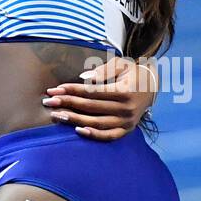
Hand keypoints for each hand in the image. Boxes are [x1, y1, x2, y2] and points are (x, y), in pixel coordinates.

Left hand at [41, 54, 157, 140]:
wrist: (152, 86)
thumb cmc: (132, 72)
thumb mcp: (121, 64)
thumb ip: (103, 70)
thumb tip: (84, 78)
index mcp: (124, 91)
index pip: (92, 92)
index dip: (72, 90)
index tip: (55, 89)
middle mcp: (126, 108)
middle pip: (91, 108)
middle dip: (67, 104)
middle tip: (48, 102)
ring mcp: (127, 121)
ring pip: (97, 123)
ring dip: (74, 120)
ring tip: (56, 116)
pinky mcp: (127, 129)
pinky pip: (109, 136)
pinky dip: (94, 135)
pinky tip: (77, 131)